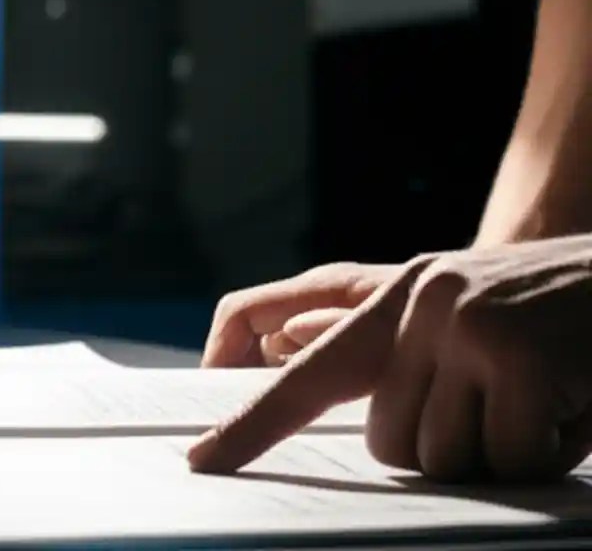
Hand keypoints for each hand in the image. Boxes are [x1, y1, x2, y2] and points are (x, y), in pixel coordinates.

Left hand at [188, 237, 591, 481]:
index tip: (202, 460)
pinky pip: (510, 461)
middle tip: (504, 404)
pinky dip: (548, 451)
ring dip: (500, 452)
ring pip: (447, 459)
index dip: (252, 422)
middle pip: (393, 444)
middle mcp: (423, 305)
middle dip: (449, 446)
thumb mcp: (461, 315)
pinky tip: (571, 403)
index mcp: (399, 297)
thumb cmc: (550, 313)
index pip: (308, 372)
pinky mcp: (521, 359)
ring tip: (540, 397)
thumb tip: (292, 355)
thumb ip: (389, 351)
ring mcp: (470, 328)